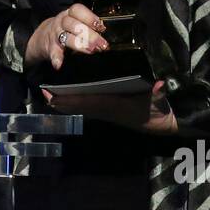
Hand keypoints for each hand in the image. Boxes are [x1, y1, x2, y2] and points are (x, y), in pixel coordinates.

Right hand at [25, 3, 108, 70]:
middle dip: (90, 35)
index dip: (90, 17)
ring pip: (66, 37)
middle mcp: (61, 21)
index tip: (100, 27)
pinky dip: (56, 58)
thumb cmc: (67, 28)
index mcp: (69, 13)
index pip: (77, 10)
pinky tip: (59, 64)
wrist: (43, 35)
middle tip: (102, 44)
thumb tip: (104, 31)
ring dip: (79, 44)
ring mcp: (55, 34)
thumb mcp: (75, 21)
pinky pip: (53, 52)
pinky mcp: (51, 47)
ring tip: (90, 50)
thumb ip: (88, 25)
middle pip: (74, 25)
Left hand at [42, 79, 177, 133]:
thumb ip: (158, 91)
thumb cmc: (160, 110)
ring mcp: (107, 111)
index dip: (70, 98)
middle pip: (78, 106)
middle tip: (44, 92)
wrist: (165, 124)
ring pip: (81, 107)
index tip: (54, 94)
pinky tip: (68, 96)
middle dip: (61, 100)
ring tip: (50, 94)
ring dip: (66, 102)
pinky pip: (88, 107)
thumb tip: (159, 84)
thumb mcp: (159, 100)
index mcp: (114, 105)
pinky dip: (76, 102)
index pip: (88, 101)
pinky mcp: (110, 111)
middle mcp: (107, 110)